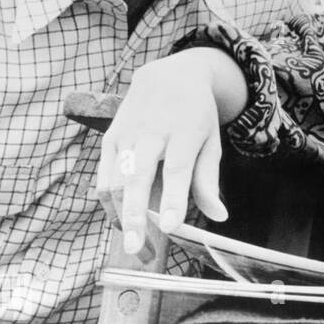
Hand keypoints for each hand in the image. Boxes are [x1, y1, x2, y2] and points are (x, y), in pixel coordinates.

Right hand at [94, 49, 231, 254]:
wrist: (169, 75)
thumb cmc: (195, 115)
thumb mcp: (210, 141)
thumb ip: (208, 180)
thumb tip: (219, 216)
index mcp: (184, 132)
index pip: (177, 170)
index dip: (172, 199)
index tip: (171, 227)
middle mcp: (151, 132)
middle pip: (138, 178)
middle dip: (136, 215)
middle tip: (137, 248)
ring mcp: (126, 134)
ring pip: (115, 180)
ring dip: (119, 215)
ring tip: (131, 242)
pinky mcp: (109, 138)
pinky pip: (103, 175)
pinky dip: (108, 202)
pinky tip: (120, 220)